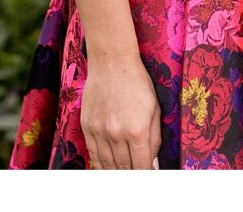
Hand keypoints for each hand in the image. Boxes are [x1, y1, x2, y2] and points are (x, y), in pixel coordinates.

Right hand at [80, 53, 161, 168]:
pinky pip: (92, 153)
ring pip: (107, 165)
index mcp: (137, 130)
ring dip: (115, 173)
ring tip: (122, 177)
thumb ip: (154, 138)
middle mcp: (117, 134)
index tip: (147, 178)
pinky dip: (100, 164)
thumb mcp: (155, 108)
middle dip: (131, 176)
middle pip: (124, 168)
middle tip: (135, 179)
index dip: (145, 175)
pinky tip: (106, 169)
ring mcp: (99, 131)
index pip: (141, 166)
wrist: (111, 62)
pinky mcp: (87, 126)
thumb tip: (151, 161)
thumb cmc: (137, 82)